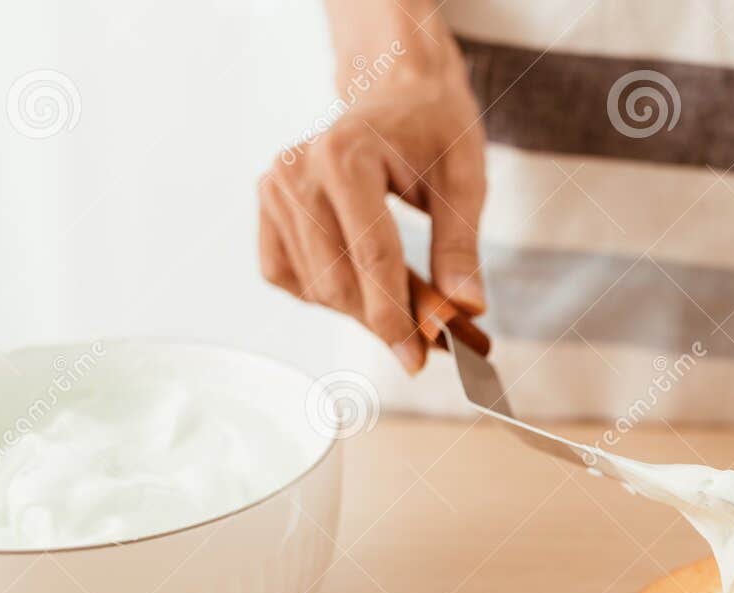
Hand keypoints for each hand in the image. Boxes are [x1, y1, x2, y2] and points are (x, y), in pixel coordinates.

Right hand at [258, 59, 485, 373]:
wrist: (397, 92)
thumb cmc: (435, 131)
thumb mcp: (465, 181)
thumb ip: (461, 247)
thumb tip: (466, 308)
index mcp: (345, 155)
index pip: (371, 258)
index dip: (397, 317)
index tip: (418, 360)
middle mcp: (297, 170)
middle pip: (338, 282)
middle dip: (385, 320)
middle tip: (432, 340)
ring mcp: (274, 188)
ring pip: (315, 287)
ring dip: (361, 310)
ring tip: (408, 303)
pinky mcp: (266, 208)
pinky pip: (289, 277)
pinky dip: (328, 294)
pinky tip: (363, 281)